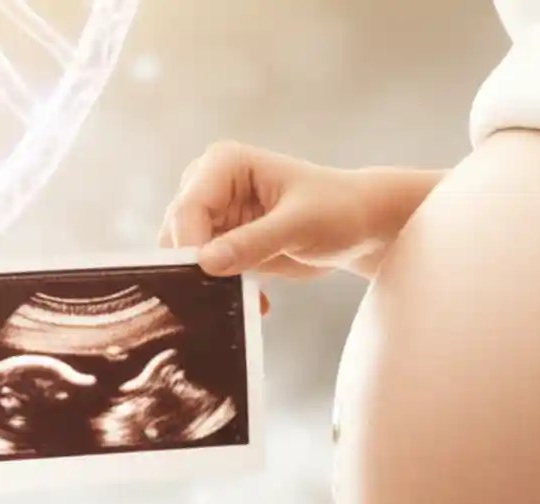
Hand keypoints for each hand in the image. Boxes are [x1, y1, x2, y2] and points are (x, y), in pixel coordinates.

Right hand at [158, 141, 385, 311]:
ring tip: (242, 301)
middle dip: (194, 268)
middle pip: (177, 233)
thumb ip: (253, 242)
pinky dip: (224, 292)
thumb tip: (205, 263)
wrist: (362, 225)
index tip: (206, 278)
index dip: (190, 246)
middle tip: (219, 298)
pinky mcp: (223, 244)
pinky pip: (205, 274)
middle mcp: (209, 186)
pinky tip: (261, 303)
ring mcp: (214, 216)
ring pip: (185, 257)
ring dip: (208, 284)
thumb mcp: (301, 225)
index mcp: (223, 164)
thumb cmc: (339, 210)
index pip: (187, 207)